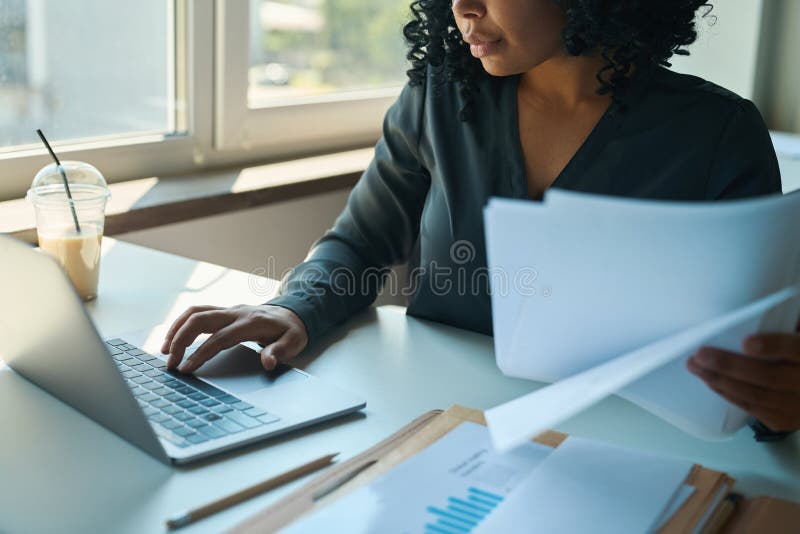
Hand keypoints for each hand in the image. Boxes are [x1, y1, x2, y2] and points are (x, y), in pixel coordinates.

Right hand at [161, 304, 307, 373]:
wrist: (294, 312)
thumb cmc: (291, 331)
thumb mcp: (294, 342)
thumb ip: (280, 351)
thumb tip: (267, 363)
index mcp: (251, 322)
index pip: (219, 338)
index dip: (201, 353)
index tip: (186, 369)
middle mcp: (236, 313)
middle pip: (201, 320)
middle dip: (180, 339)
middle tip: (169, 362)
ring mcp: (229, 310)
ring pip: (195, 312)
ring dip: (177, 329)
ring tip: (164, 350)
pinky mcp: (224, 311)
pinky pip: (198, 312)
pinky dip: (182, 323)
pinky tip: (173, 338)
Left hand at [687, 333, 799, 431]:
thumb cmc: (794, 356)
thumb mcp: (793, 337)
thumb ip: (779, 331)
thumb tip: (745, 323)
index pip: (795, 349)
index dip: (773, 346)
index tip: (747, 342)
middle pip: (768, 376)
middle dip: (729, 365)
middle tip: (700, 354)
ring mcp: (797, 406)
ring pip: (756, 395)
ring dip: (720, 380)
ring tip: (696, 366)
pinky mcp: (784, 420)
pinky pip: (752, 408)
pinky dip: (728, 393)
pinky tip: (710, 381)